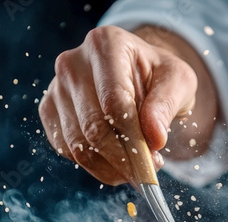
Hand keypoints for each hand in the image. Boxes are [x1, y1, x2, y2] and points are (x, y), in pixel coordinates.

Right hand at [38, 26, 209, 185]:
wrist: (139, 74)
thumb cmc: (159, 76)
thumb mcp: (178, 82)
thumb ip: (167, 105)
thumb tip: (154, 138)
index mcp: (106, 44)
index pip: (114, 102)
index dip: (134, 139)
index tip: (153, 161)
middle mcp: (72, 62)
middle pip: (93, 126)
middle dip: (123, 158)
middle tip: (147, 172)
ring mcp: (56, 87)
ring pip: (77, 144)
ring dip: (110, 167)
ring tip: (136, 168)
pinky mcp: (49, 110)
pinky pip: (67, 150)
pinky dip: (95, 166)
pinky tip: (116, 164)